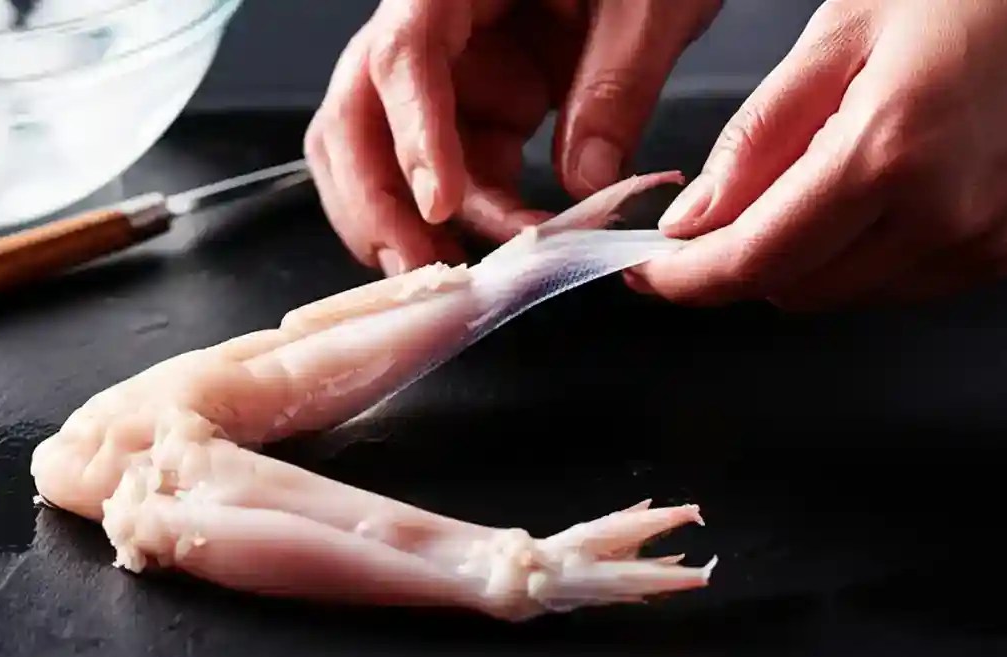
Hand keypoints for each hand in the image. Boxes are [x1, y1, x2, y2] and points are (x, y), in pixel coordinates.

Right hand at [304, 0, 721, 274]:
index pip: (404, 54)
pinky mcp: (472, 113)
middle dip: (376, 200)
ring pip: (379, 157)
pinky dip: (463, 222)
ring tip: (450, 278)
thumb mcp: (650, 0)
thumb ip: (618, 83)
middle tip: (423, 266)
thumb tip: (588, 179)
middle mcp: (427, 30)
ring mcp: (444, 78)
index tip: (441, 203)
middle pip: (355, 116)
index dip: (413, 132)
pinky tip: (500, 253)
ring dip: (401, 223)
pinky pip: (445, 178)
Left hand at [627, 0, 1006, 309]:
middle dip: (738, 261)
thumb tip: (694, 221)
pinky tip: (867, 194)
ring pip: (840, 295)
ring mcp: (983, 242)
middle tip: (716, 214)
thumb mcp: (836, 39)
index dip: (687, 278)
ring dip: (799, 259)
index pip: (755, 260)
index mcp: (890, 154)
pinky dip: (855, 255)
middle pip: (792, 291)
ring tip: (816, 176)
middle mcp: (944, 216)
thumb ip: (754, 140)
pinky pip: (896, 284)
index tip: (646, 272)